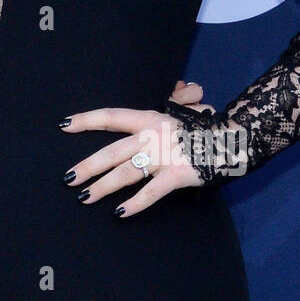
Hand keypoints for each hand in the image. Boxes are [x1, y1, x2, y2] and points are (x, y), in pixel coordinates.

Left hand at [61, 80, 214, 216]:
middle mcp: (152, 136)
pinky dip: (134, 204)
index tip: (65, 126)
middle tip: (68, 178)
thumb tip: (177, 87)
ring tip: (85, 197)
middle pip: (112, 151)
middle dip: (88, 166)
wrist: (235, 138)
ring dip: (102, 187)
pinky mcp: (177, 175)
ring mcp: (163, 156)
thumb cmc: (206, 125)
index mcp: (150, 118)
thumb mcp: (185, 108)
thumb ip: (174, 100)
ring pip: (125, 172)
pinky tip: (119, 213)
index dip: (87, 120)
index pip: (111, 116)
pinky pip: (151, 192)